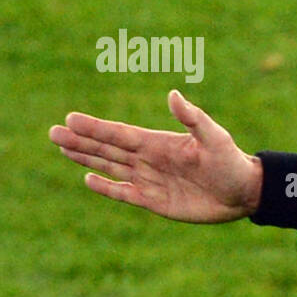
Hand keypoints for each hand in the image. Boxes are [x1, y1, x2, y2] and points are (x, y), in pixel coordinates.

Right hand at [49, 90, 262, 223]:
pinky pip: (125, 193)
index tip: (71, 118)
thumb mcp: (214, 137)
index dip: (96, 127)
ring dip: (87, 158)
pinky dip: (106, 187)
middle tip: (53, 132)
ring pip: (111, 167)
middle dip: (81, 140)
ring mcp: (151, 180)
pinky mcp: (155, 201)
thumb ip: (192, 118)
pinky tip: (88, 177)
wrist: (244, 192)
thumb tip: (172, 94)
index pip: (120, 134)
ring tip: (62, 147)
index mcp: (160, 142)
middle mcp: (150, 159)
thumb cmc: (231, 161)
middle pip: (108, 149)